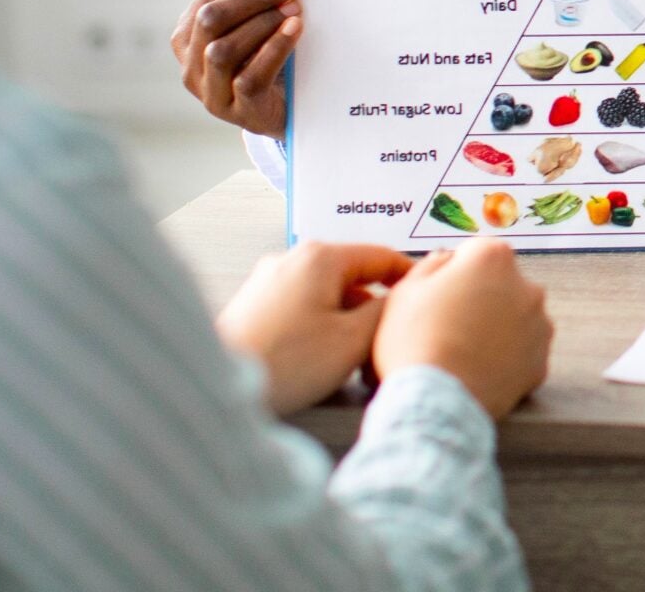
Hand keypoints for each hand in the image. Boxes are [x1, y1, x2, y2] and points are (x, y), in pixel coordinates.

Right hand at [174, 0, 306, 136]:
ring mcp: (209, 90)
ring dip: (261, 22)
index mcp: (189, 31)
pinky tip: (295, 29)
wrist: (285, 112)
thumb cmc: (271, 59)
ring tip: (296, 6)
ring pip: (221, 49)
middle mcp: (190, 61)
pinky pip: (246, 78)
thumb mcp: (259, 25)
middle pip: (212, 16)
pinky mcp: (235, 111)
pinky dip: (273, 49)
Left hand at [216, 241, 411, 415]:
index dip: (409, 275)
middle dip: (372, 304)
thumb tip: (397, 300)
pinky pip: (299, 307)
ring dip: (344, 318)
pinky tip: (319, 356)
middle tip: (388, 335)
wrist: (218, 388)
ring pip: (324, 293)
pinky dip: (318, 324)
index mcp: (320, 257)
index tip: (426, 291)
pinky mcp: (252, 305)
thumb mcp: (353, 339)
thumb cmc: (285, 363)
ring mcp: (267, 281)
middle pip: (351, 275)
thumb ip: (386, 312)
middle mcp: (291, 259)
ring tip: (353, 355)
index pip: (381, 256)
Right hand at [373, 238, 552, 419]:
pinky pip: (522, 353)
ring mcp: (539, 326)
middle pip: (500, 284)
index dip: (452, 273)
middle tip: (448, 325)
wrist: (434, 399)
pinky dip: (506, 359)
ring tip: (463, 351)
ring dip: (497, 328)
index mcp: (493, 258)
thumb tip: (446, 259)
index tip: (438, 295)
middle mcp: (527, 286)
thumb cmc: (414, 340)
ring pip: (515, 319)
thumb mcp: (405, 291)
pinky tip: (478, 370)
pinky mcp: (541, 362)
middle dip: (480, 298)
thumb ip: (431, 264)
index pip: (475, 252)